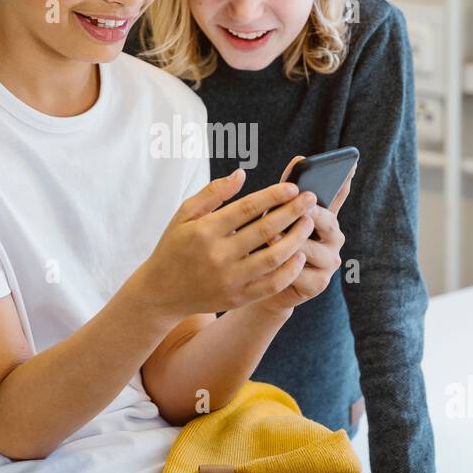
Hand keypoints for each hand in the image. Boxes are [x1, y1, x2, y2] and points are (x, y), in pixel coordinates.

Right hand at [136, 168, 317, 317]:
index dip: (273, 196)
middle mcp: (218, 255)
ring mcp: (229, 279)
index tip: (293, 187)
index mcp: (205, 231)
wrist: (161, 292)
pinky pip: (271, 284)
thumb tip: (241, 174)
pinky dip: (289, 270)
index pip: (247, 208)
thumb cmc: (175, 246)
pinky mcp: (237, 298)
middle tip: (312, 199)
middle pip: (266, 230)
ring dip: (297, 239)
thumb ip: (213, 193)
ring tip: (309, 223)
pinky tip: (299, 255)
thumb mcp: (184, 214)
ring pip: (274, 257)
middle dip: (293, 212)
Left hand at [250, 156, 355, 313]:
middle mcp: (335, 238)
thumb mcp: (279, 214)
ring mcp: (330, 261)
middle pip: (326, 221)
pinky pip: (302, 273)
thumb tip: (299, 158)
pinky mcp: (319, 283)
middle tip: (300, 206)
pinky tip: (274, 263)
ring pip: (311, 248)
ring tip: (273, 237)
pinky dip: (287, 267)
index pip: (339, 195)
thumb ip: (288, 191)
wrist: (262, 282)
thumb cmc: (271, 241)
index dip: (344, 181)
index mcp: (327, 217)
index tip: (352, 164)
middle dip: (310, 213)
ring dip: (291, 242)